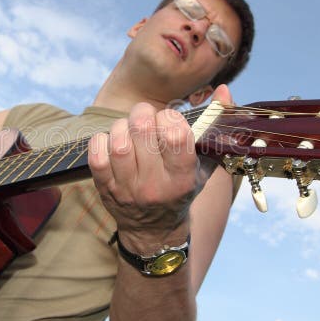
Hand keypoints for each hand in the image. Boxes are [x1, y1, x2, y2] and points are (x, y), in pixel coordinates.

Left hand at [88, 103, 204, 243]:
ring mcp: (128, 189)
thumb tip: (223, 89)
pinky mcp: (105, 189)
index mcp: (182, 179)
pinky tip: (113, 141)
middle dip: (143, 113)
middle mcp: (155, 186)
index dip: (170, 117)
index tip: (169, 119)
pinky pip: (97, 154)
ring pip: (118, 141)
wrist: (155, 231)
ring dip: (122, 126)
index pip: (175, 135)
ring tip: (129, 130)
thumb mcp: (205, 165)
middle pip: (142, 130)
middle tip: (146, 117)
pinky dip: (102, 140)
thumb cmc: (182, 190)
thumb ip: (215, 126)